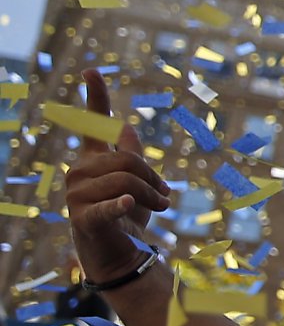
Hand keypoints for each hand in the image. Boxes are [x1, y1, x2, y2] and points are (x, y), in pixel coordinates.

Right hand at [62, 70, 171, 285]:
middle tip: (165, 196)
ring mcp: (77, 196)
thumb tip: (126, 125)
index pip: (92, 124)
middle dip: (154, 178)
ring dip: (152, 196)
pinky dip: (121, 206)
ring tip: (161, 208)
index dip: (95, 97)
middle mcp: (79, 173)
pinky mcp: (84, 219)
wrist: (122, 254)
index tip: (91, 71)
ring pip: (127, 181)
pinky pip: (108, 206)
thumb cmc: (129, 216)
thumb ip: (127, 154)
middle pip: (128, 160)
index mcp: (93, 160)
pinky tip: (128, 205)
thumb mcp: (136, 182)